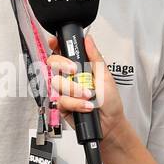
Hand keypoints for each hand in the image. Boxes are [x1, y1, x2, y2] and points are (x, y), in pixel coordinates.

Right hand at [47, 34, 130, 151]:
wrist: (110, 124)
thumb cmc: (110, 101)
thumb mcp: (105, 75)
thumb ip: (95, 57)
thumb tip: (88, 40)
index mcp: (80, 68)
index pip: (62, 53)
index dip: (55, 46)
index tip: (55, 43)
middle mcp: (70, 78)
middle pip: (53, 64)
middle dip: (62, 64)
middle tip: (74, 70)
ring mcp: (65, 92)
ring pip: (57, 83)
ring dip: (75, 90)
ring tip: (89, 95)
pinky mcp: (63, 106)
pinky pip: (62, 100)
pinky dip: (76, 103)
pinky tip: (86, 106)